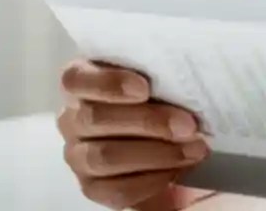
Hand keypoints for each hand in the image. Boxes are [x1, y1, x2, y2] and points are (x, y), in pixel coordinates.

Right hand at [57, 59, 215, 209]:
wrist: (169, 144)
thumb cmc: (162, 99)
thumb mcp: (160, 80)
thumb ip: (161, 75)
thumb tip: (189, 77)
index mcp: (83, 83)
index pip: (76, 79)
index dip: (108, 83)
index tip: (144, 88)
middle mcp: (73, 119)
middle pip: (95, 119)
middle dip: (148, 121)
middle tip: (188, 124)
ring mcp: (78, 155)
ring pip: (105, 156)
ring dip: (156, 153)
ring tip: (193, 148)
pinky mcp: (92, 187)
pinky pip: (117, 189)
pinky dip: (152, 179)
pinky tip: (177, 170)